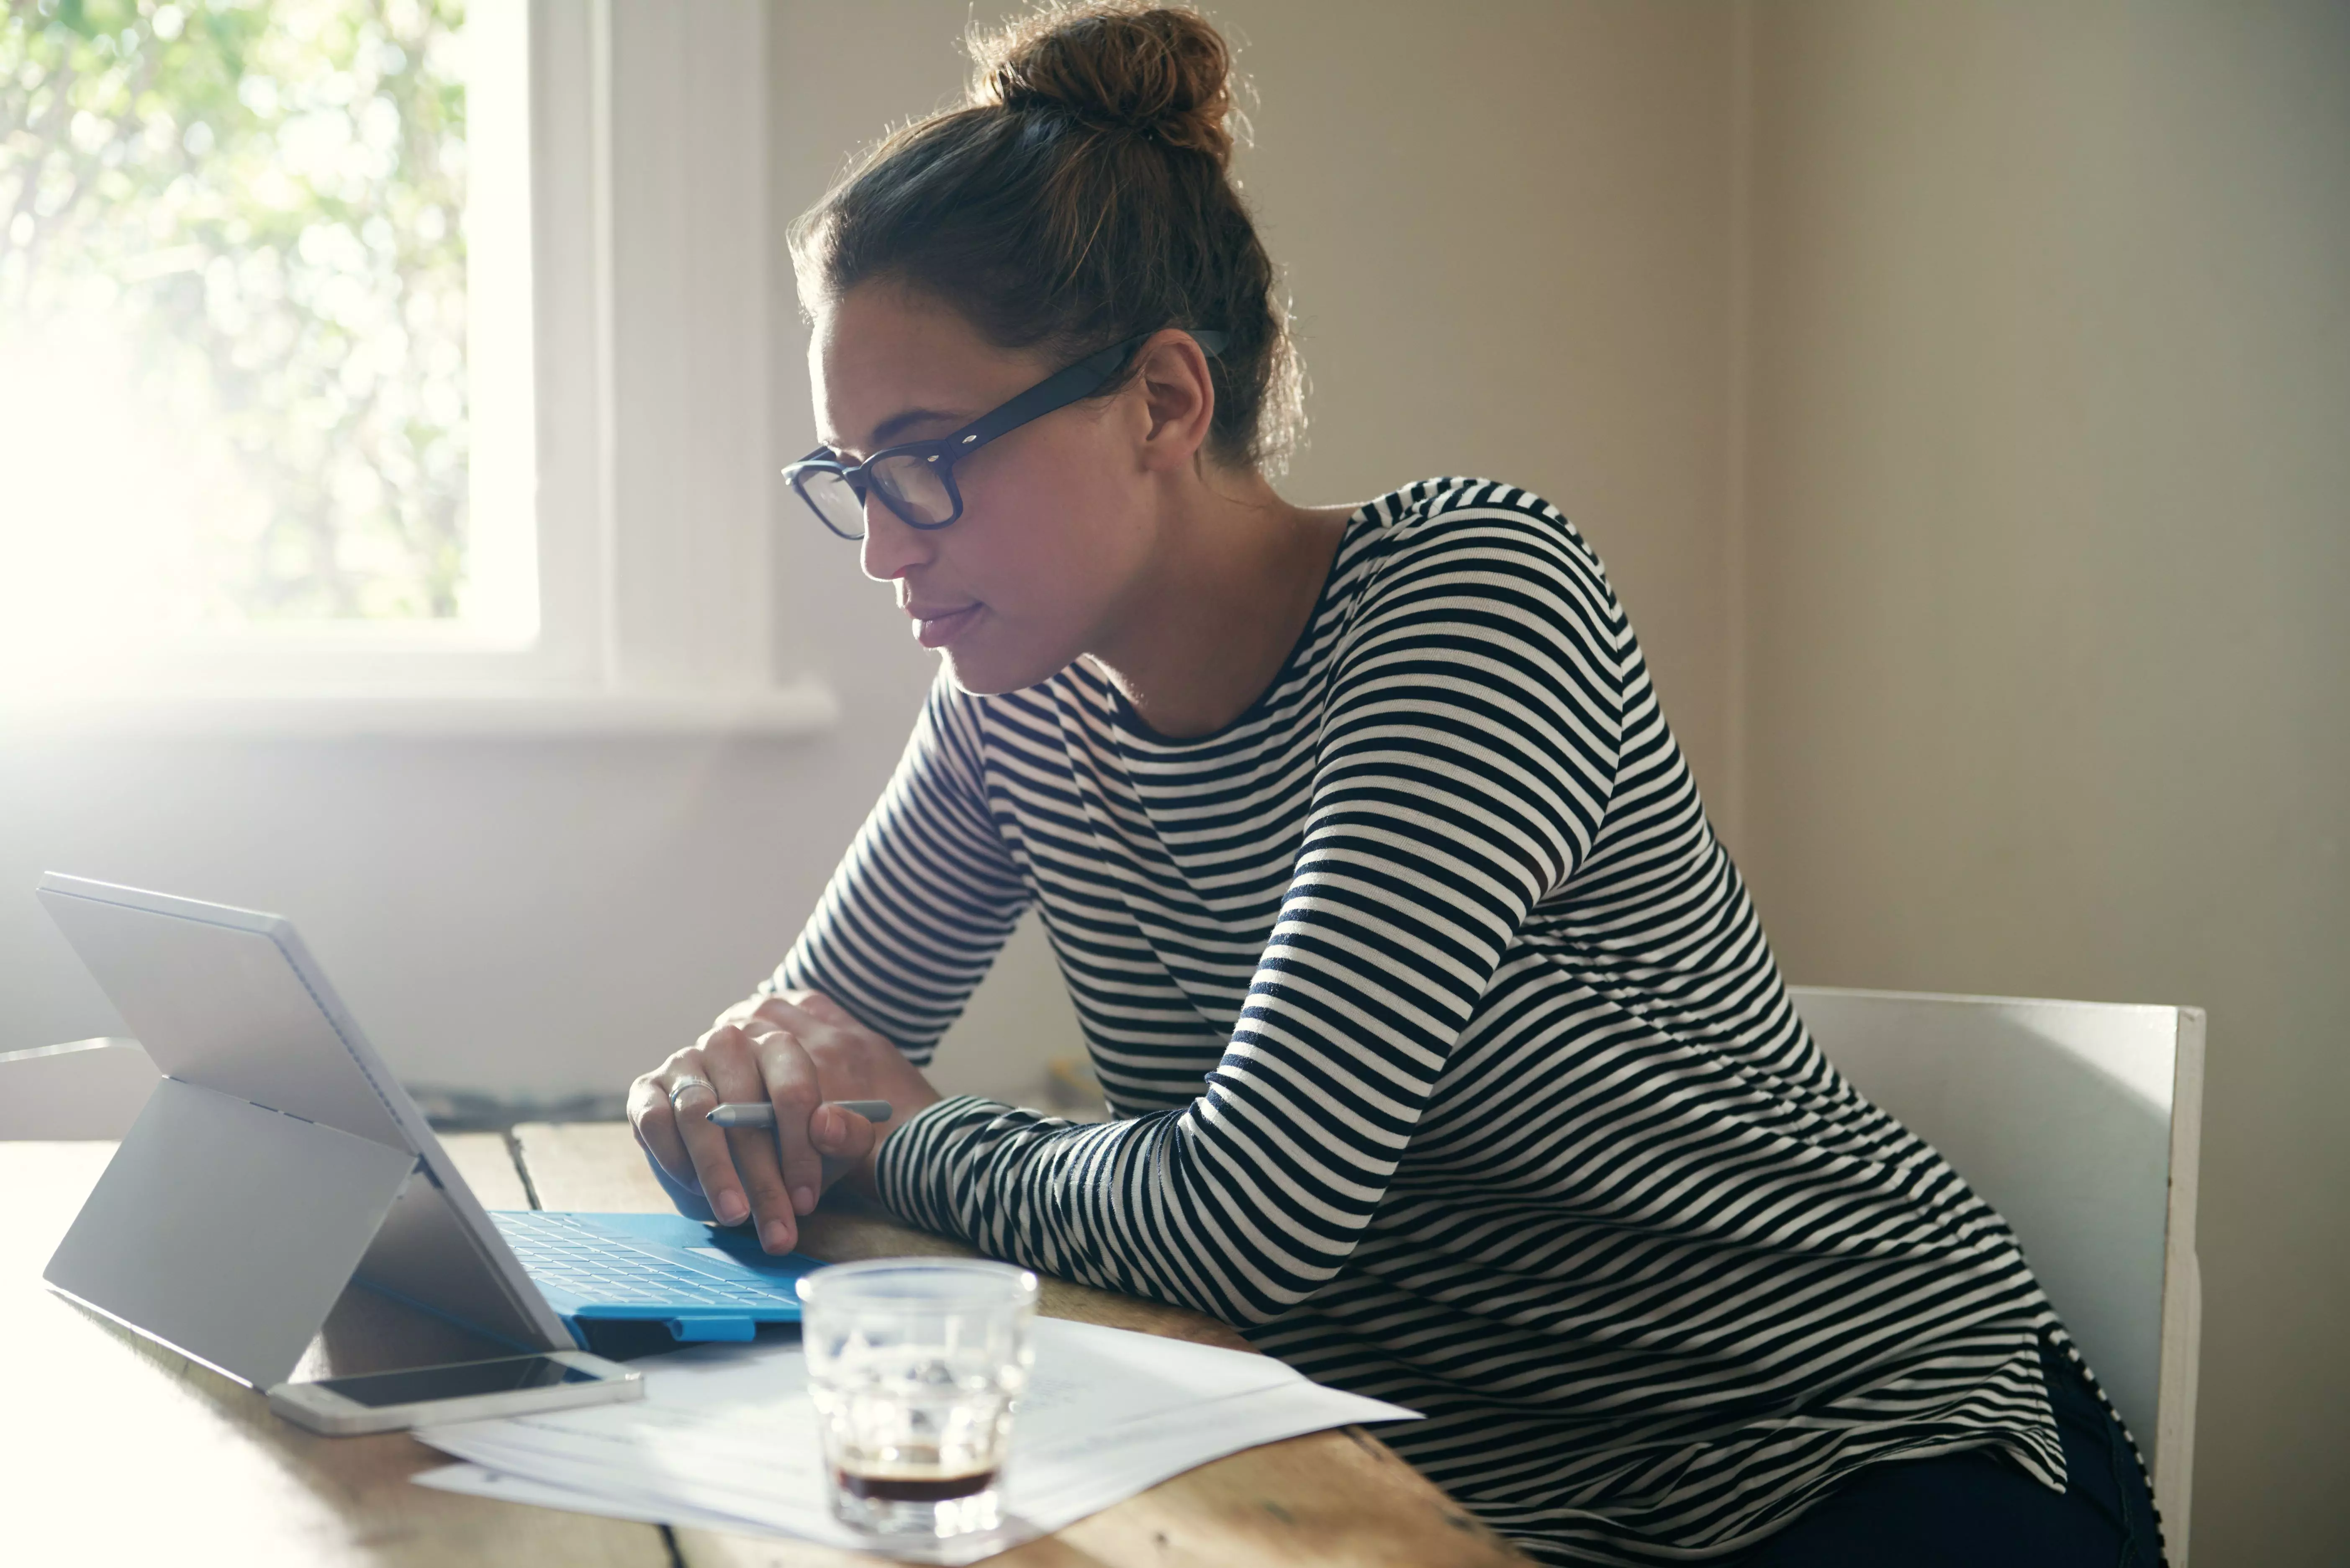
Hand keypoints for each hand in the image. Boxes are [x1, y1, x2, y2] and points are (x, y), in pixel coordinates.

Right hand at [628, 990, 940, 1252]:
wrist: (737, 1155)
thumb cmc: (790, 1147)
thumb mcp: (830, 1148)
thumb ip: (846, 1137)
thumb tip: (826, 1126)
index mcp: (779, 1048)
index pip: (793, 1089)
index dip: (800, 1150)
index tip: (805, 1201)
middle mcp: (728, 1045)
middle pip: (743, 1108)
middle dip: (762, 1178)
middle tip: (776, 1229)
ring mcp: (684, 1064)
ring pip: (697, 1115)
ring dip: (717, 1173)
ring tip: (736, 1216)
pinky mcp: (646, 1090)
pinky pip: (654, 1121)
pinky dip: (673, 1158)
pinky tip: (694, 1189)